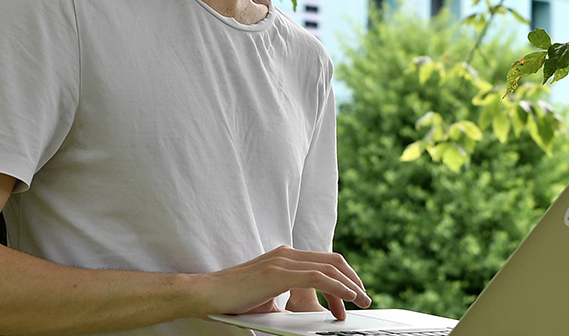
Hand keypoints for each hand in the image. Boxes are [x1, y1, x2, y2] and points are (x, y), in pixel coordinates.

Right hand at [203, 246, 370, 320]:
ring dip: (351, 285)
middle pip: (333, 261)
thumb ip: (284, 298)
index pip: (323, 261)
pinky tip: (348, 299)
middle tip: (364, 299)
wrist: (204, 295)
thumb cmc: (230, 300)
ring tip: (362, 302)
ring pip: (330, 268)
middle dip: (353, 280)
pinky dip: (338, 288)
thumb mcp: (266, 298)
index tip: (352, 295)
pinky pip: (318, 278)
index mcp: (284, 257)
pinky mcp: (278, 274)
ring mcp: (282, 262)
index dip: (343, 277)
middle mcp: (286, 254)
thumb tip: (299, 314)